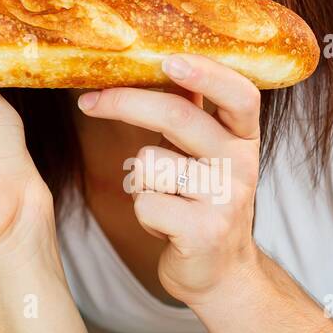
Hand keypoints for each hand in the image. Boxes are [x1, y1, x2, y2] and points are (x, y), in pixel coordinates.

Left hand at [77, 53, 264, 306]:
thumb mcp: (206, 152)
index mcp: (243, 138)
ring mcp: (226, 200)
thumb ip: (192, 110)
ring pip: (150, 161)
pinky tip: (162, 222)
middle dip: (124, 103)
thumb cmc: (202, 201)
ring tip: (159, 195)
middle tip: (88, 102)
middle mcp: (242, 165)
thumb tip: (159, 60)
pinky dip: (142, 210)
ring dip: (138, 177)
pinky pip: (146, 201)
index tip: (168, 60)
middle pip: (179, 117)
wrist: (220, 272)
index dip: (207, 73)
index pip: (240, 95)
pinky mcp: (205, 233)